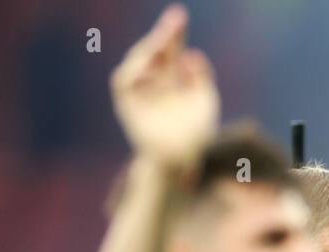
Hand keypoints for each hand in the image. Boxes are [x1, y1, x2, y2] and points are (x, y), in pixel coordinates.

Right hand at [110, 5, 218, 171]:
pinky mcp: (126, 105)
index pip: (171, 50)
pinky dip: (134, 72)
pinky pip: (123, 82)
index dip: (174, 33)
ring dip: (149, 50)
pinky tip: (150, 65)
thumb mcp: (205, 101)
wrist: (182, 160)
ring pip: (137, 63)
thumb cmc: (195, 133)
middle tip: (174, 18)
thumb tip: (192, 54)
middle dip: (162, 35)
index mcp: (172, 78)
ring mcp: (140, 92)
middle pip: (154, 52)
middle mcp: (154, 81)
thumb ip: (202, 78)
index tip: (179, 15)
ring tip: (163, 45)